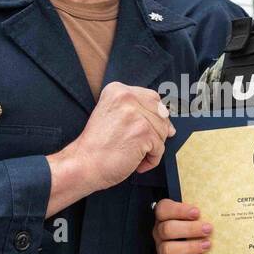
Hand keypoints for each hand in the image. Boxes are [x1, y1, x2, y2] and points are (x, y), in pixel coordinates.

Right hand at [46, 82, 174, 214]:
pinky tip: (134, 162)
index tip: (144, 129)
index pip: (152, 98)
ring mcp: (136, 114)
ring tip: (132, 153)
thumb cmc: (96, 146)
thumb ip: (139, 113)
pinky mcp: (143, 132)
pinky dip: (150, 160)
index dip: (153, 116)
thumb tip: (170, 126)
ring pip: (163, 131)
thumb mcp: (113, 116)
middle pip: (161, 114)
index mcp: (118, 90)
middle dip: (154, 133)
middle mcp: (127, 97)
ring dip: (151, 148)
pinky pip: (160, 148)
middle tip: (136, 145)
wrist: (83, 164)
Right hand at [152, 199, 211, 253]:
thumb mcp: (197, 212)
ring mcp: (161, 248)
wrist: (193, 240)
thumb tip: (223, 205)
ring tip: (206, 244)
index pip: (164, 209)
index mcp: (164, 215)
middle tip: (208, 229)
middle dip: (190, 230)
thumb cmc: (196, 222)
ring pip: (168, 249)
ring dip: (190, 247)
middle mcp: (160, 231)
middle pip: (167, 229)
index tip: (197, 212)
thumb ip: (203, 208)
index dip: (179, 211)